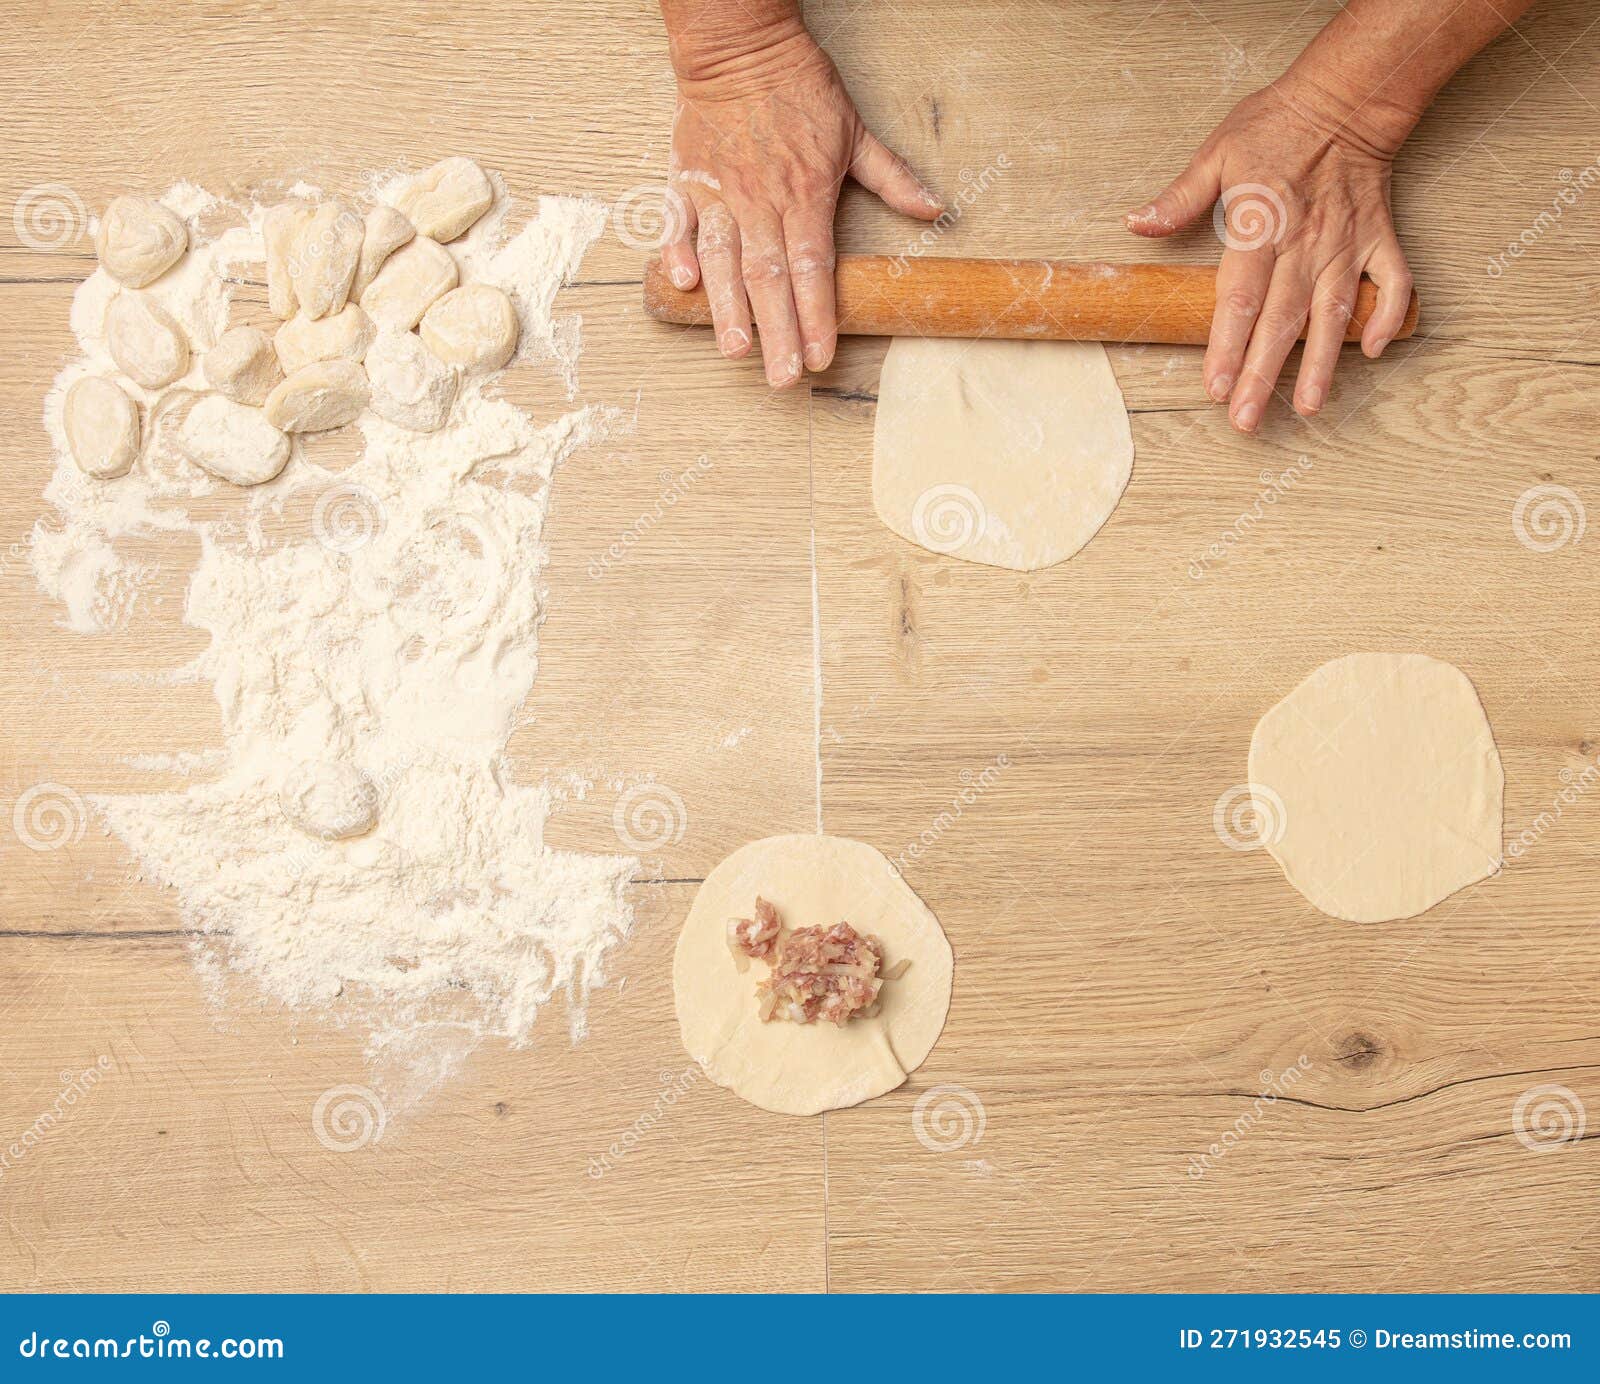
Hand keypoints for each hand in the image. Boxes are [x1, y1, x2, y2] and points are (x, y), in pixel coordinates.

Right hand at [660, 29, 942, 386]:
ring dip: (728, 308)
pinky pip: (677, 223)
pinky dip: (678, 252)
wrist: (740, 46)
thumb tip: (934, 209)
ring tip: (736, 349)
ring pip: (725, 259)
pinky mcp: (686, 179)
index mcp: (805, 194)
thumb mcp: (856, 131)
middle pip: (770, 278)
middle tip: (781, 378)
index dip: (818, 316)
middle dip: (777, 332)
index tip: (820, 356)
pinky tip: (685, 284)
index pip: (813, 268)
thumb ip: (892, 178)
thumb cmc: (799, 89)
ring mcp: (720, 191)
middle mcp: (761, 200)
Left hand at [1126, 78, 1413, 432]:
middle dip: (1261, 373)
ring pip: (1333, 313)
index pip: (1240, 298)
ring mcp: (1345, 244)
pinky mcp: (1379, 237)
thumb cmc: (1279, 123)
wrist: (1350, 95)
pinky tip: (1374, 350)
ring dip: (1320, 362)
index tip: (1213, 385)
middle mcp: (1305, 244)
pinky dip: (1387, 315)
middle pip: (1280, 320)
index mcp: (1261, 226)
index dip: (1226, 345)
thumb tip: (1137, 222)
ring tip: (1306, 406)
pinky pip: (1392, 281)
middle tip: (1245, 419)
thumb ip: (1180, 196)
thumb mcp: (1218, 151)